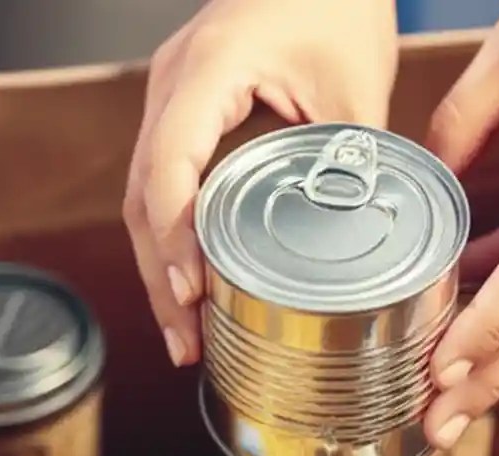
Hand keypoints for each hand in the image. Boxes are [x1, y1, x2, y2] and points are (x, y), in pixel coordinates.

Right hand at [124, 0, 397, 366]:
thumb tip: (353, 237)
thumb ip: (351, 157)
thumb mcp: (355, 78)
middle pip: (142, 196)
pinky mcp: (182, 111)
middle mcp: (171, 85)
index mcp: (206, 69)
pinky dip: (171, 237)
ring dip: (160, 265)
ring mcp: (169, 97)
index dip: (174, 239)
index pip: (168, 167)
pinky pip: (161, 182)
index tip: (192, 294)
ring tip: (183, 332)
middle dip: (160, 276)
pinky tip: (190, 281)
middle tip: (184, 342)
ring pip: (143, 195)